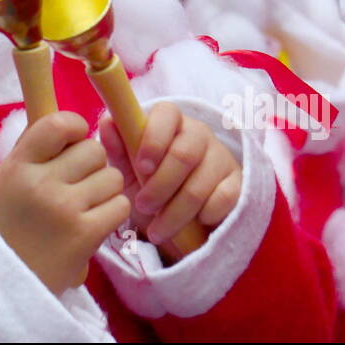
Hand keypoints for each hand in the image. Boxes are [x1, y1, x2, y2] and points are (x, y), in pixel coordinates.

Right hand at [0, 111, 130, 294]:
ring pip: (113, 178)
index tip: (72, 143)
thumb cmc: (7, 225)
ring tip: (85, 206)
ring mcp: (64, 208)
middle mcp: (40, 182)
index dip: (75, 128)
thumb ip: (37, 152)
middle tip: (78, 184)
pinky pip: (120, 206)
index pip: (59, 123)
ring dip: (105, 190)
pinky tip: (93, 223)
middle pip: (94, 151)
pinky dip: (112, 214)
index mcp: (18, 165)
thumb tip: (73, 126)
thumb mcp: (9, 180)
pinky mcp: (85, 235)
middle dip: (93, 165)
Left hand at [98, 101, 241, 250]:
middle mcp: (198, 133)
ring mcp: (220, 156)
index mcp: (169, 121)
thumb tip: (108, 122)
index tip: (141, 166)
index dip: (154, 139)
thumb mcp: (127, 169)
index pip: (166, 113)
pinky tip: (191, 224)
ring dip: (175, 212)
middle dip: (160, 186)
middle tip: (142, 207)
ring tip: (156, 231)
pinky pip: (224, 199)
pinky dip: (204, 216)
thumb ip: (117, 148)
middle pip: (183, 154)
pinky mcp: (237, 183)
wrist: (177, 214)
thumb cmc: (147, 182)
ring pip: (200, 184)